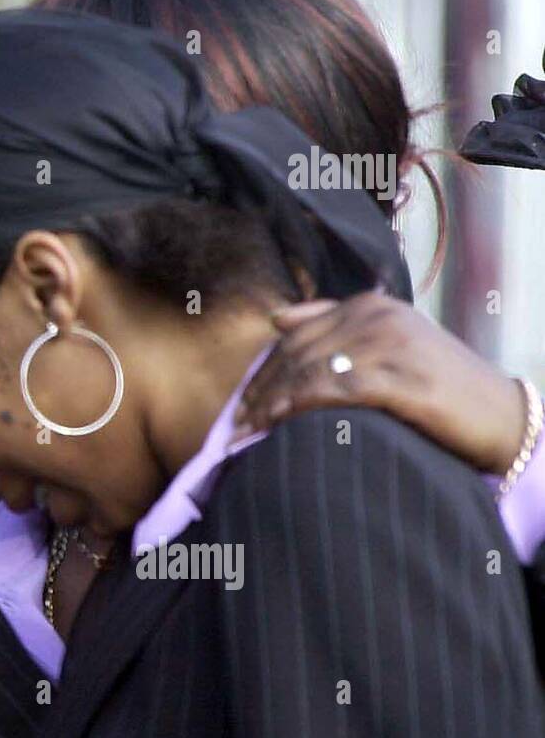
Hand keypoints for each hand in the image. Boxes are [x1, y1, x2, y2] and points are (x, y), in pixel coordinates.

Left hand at [234, 290, 524, 473]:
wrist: (504, 416)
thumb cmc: (441, 387)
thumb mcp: (389, 345)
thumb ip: (335, 327)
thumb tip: (276, 319)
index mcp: (370, 305)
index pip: (295, 336)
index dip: (263, 371)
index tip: (240, 403)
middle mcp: (377, 316)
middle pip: (296, 353)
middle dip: (260, 390)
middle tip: (233, 424)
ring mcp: (389, 344)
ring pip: (308, 370)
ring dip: (269, 403)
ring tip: (245, 433)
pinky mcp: (399, 377)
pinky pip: (331, 388)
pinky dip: (296, 406)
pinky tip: (276, 425)